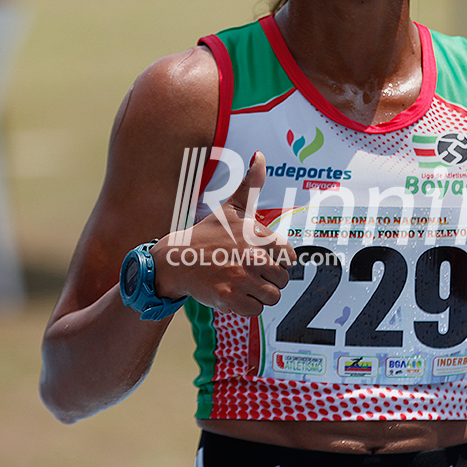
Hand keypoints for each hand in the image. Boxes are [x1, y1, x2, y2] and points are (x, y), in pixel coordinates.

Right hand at [154, 151, 295, 315]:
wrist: (176, 260)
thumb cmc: (209, 234)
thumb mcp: (232, 207)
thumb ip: (252, 183)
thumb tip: (260, 155)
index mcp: (259, 234)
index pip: (290, 258)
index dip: (277, 260)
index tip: (261, 257)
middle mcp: (253, 256)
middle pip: (282, 280)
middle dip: (268, 279)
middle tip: (248, 271)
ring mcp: (241, 278)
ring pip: (272, 297)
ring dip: (259, 294)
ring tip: (242, 283)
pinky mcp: (230, 298)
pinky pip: (256, 311)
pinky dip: (247, 307)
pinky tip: (234, 293)